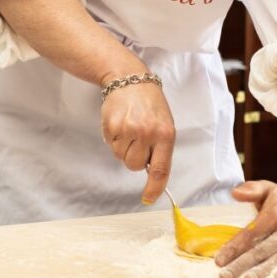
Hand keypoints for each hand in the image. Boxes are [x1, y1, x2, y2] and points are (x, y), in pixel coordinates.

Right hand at [101, 79, 175, 203]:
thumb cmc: (150, 103)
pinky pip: (110, 145)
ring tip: (129, 127)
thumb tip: (152, 173)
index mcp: (166, 135)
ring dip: (123, 147)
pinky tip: (120, 122)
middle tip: (138, 140)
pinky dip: (113, 137)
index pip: (160, 169)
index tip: (148, 199)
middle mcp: (148, 133)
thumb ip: (160, 148)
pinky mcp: (112, 126)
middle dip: (134, 158)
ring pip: (121, 157)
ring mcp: (129, 130)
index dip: (154, 188)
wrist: (130, 79)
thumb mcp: (165, 123)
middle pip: (135, 166)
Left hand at [214, 181, 276, 277]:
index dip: (234, 248)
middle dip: (241, 265)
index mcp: (274, 214)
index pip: (250, 234)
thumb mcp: (268, 188)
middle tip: (225, 277)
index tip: (219, 261)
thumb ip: (252, 189)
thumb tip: (234, 193)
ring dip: (262, 272)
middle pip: (260, 250)